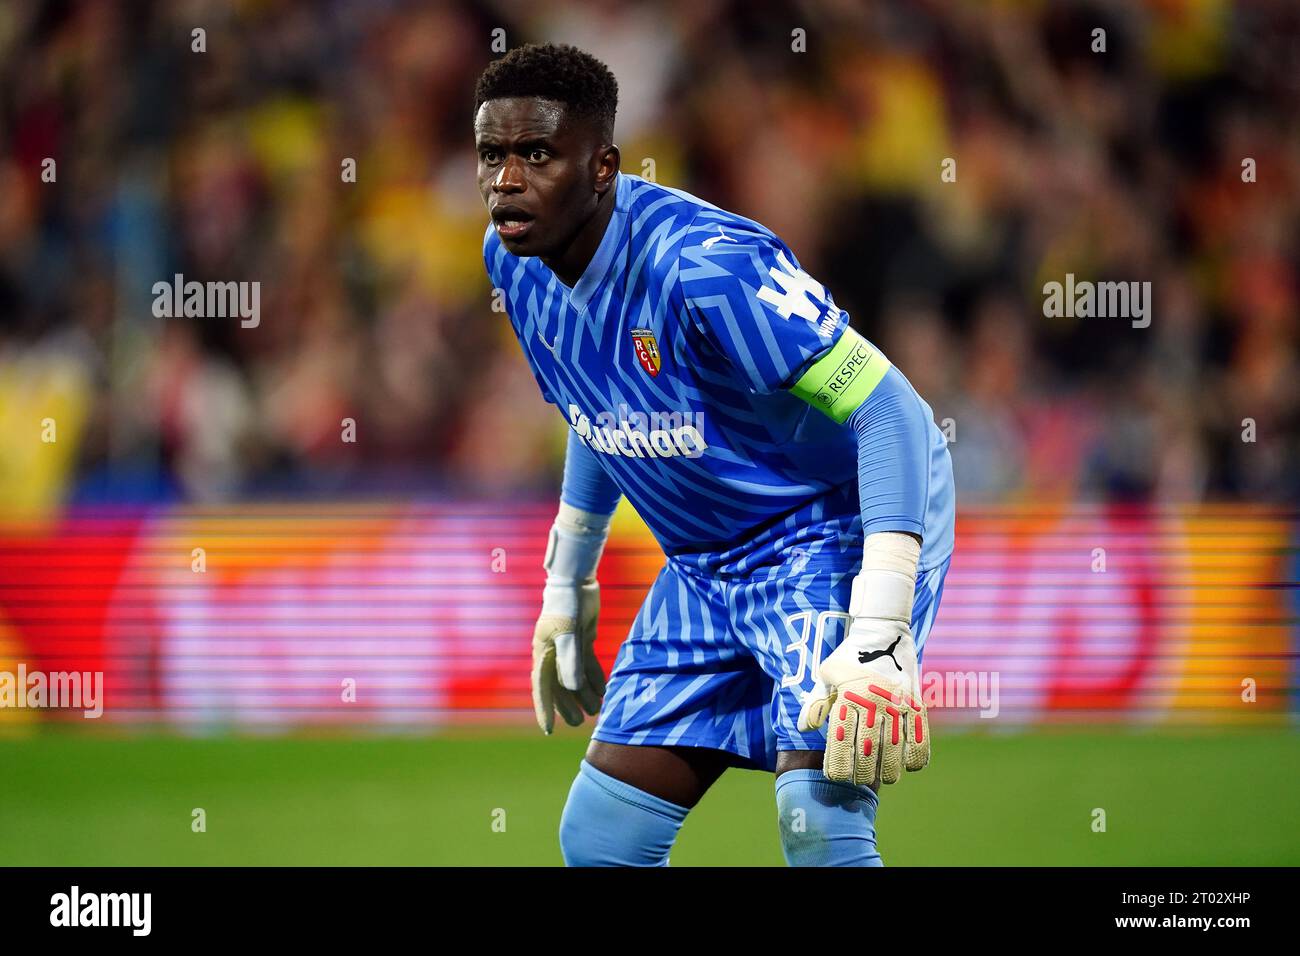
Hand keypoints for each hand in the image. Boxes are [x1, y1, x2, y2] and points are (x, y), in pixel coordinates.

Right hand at [531, 581, 605, 733]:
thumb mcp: (568, 632)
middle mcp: (553, 653)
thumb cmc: (566, 605)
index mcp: (543, 653)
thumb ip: (570, 660)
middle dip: (569, 705)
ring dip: (584, 693)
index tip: (549, 729)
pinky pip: (586, 663)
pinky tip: (604, 690)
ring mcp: (568, 646)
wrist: (575, 581)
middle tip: (580, 723)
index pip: (542, 688)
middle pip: (559, 685)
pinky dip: (594, 676)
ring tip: (597, 709)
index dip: (545, 709)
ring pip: (575, 676)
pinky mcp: (581, 638)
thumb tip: (572, 688)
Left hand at [797, 615, 928, 786]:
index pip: (841, 740)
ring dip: (890, 769)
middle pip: (869, 750)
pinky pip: (920, 736)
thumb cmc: (849, 657)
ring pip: (895, 748)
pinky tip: (910, 766)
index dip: (837, 764)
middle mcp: (873, 701)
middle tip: (858, 781)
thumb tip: (804, 728)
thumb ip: (816, 703)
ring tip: (884, 778)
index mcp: (848, 696)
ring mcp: (897, 703)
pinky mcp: (915, 702)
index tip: (835, 776)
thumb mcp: (827, 674)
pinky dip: (917, 755)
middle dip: (862, 772)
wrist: (882, 631)